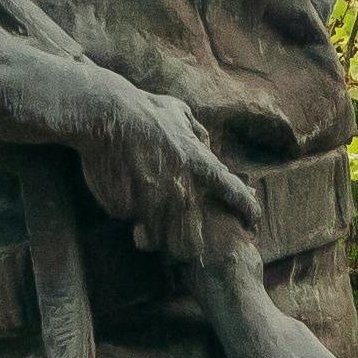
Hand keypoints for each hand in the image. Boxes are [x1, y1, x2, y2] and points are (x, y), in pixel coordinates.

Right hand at [68, 74, 262, 264]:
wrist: (103, 115)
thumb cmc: (142, 110)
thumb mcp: (179, 113)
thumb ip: (198, 134)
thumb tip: (208, 146)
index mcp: (200, 166)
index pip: (235, 196)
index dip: (248, 213)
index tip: (253, 225)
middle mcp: (180, 191)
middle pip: (192, 242)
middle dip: (187, 247)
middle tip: (181, 245)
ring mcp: (152, 203)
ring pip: (160, 241)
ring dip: (155, 236)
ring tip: (147, 227)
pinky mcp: (126, 208)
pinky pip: (132, 221)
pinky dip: (130, 215)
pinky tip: (124, 193)